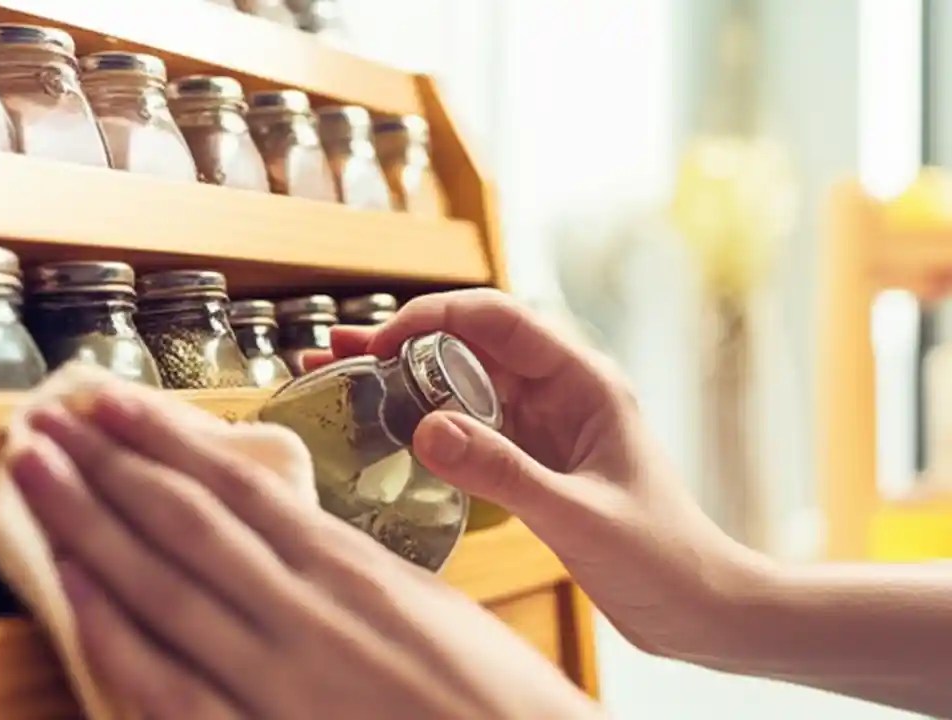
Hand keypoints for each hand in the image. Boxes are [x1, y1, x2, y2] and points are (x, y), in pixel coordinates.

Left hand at [7, 377, 601, 719]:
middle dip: (102, 465)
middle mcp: (307, 615)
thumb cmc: (494, 702)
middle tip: (41, 420)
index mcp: (354, 570)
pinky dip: (111, 637)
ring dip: (86, 527)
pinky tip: (65, 592)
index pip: (237, 483)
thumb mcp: (429, 608)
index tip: (109, 401)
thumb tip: (285, 534)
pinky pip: (167, 688)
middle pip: (182, 522)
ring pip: (160, 589)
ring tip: (30, 476)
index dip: (162, 437)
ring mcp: (278, 681)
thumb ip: (348, 569)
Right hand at [312, 289, 770, 660]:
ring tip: (345, 377)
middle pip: (472, 345)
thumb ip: (503, 473)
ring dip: (407, 378)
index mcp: (585, 382)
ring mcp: (545, 424)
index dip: (435, 319)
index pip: (500, 321)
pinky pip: (472, 425)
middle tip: (339, 352)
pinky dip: (427, 419)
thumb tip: (424, 429)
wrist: (698, 608)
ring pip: (465, 382)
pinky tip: (389, 426)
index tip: (381, 342)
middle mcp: (562, 391)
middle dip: (404, 342)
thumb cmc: (662, 557)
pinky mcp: (533, 458)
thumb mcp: (577, 517)